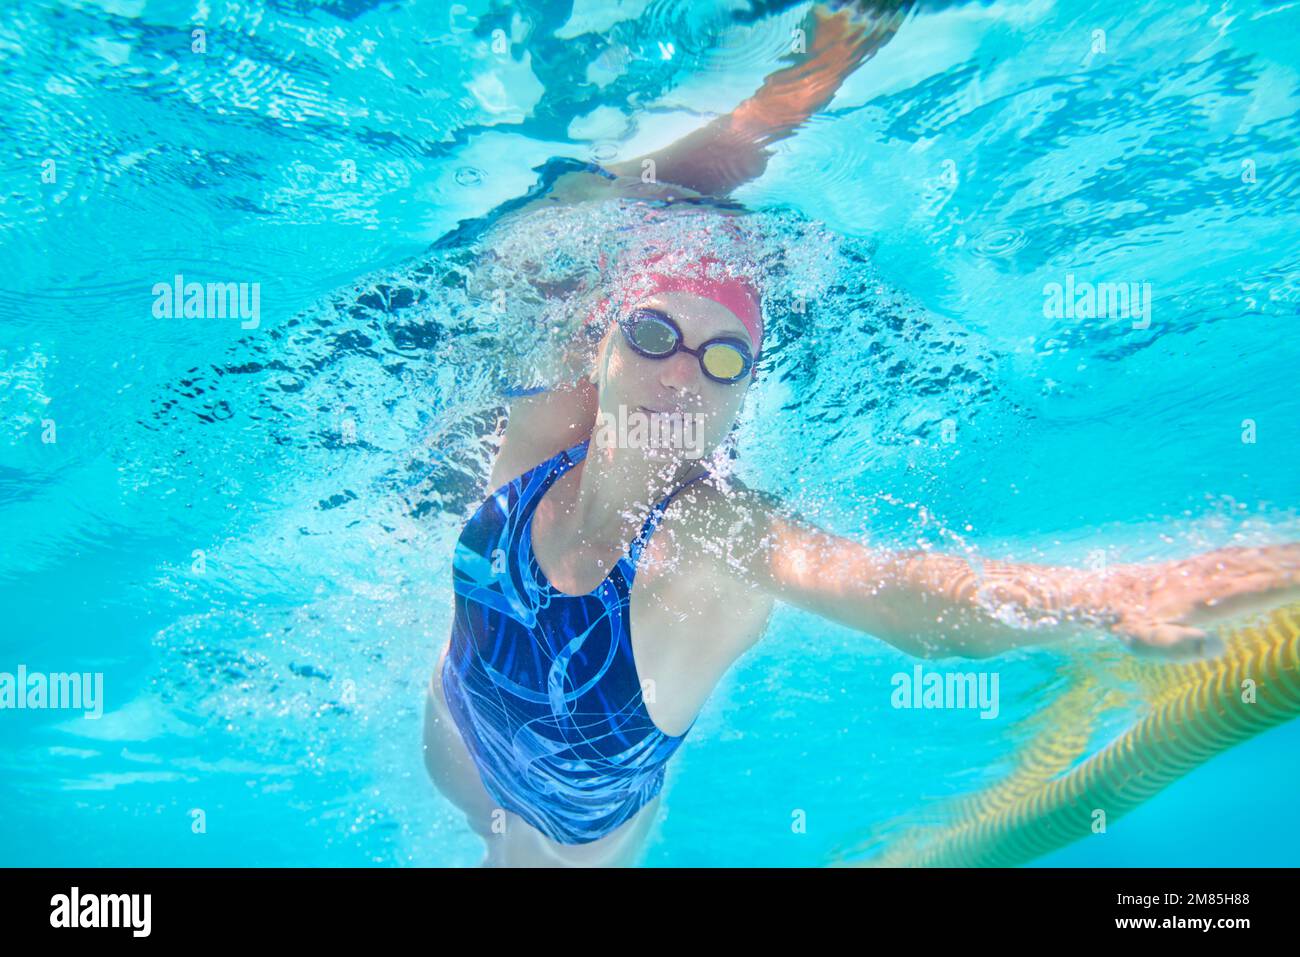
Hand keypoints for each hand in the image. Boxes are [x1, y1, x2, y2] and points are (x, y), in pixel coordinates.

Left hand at [1094, 543, 1299, 658]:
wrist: (1108, 595)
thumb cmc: (1131, 625)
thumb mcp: (1147, 643)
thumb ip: (1179, 645)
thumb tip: (1213, 648)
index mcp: (1217, 593)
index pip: (1276, 584)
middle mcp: (1222, 572)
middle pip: (1282, 564)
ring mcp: (1219, 563)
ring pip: (1273, 555)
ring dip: (1296, 555)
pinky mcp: (1214, 561)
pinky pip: (1259, 552)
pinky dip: (1284, 551)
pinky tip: (1291, 552)